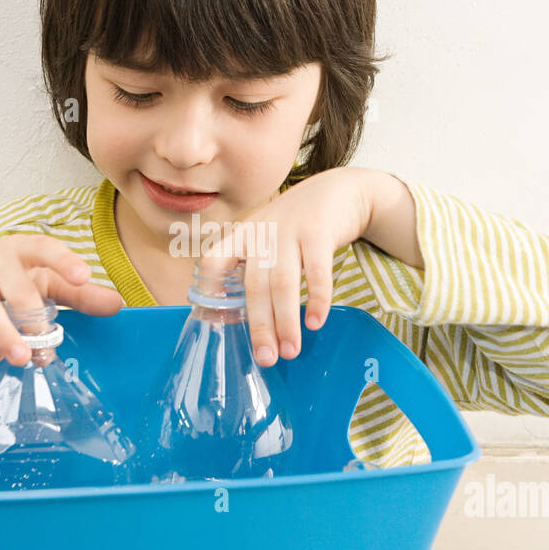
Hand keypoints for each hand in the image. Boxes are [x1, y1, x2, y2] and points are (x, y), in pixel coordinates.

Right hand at [0, 234, 123, 365]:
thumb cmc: (8, 282)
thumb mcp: (44, 283)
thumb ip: (80, 294)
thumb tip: (117, 305)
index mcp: (24, 250)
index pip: (45, 248)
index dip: (63, 261)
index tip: (83, 276)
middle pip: (16, 287)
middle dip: (31, 320)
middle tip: (45, 349)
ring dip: (4, 334)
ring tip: (20, 359)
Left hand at [199, 167, 378, 366]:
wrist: (339, 191)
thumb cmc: (299, 225)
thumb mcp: (268, 237)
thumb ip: (255, 267)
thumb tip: (249, 319)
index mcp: (243, 235)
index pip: (214, 261)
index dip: (208, 290)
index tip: (212, 321)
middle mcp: (262, 233)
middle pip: (254, 285)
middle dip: (259, 325)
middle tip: (265, 358)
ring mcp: (290, 230)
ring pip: (283, 283)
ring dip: (286, 321)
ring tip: (291, 350)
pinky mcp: (319, 232)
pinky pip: (317, 272)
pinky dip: (317, 299)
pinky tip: (316, 323)